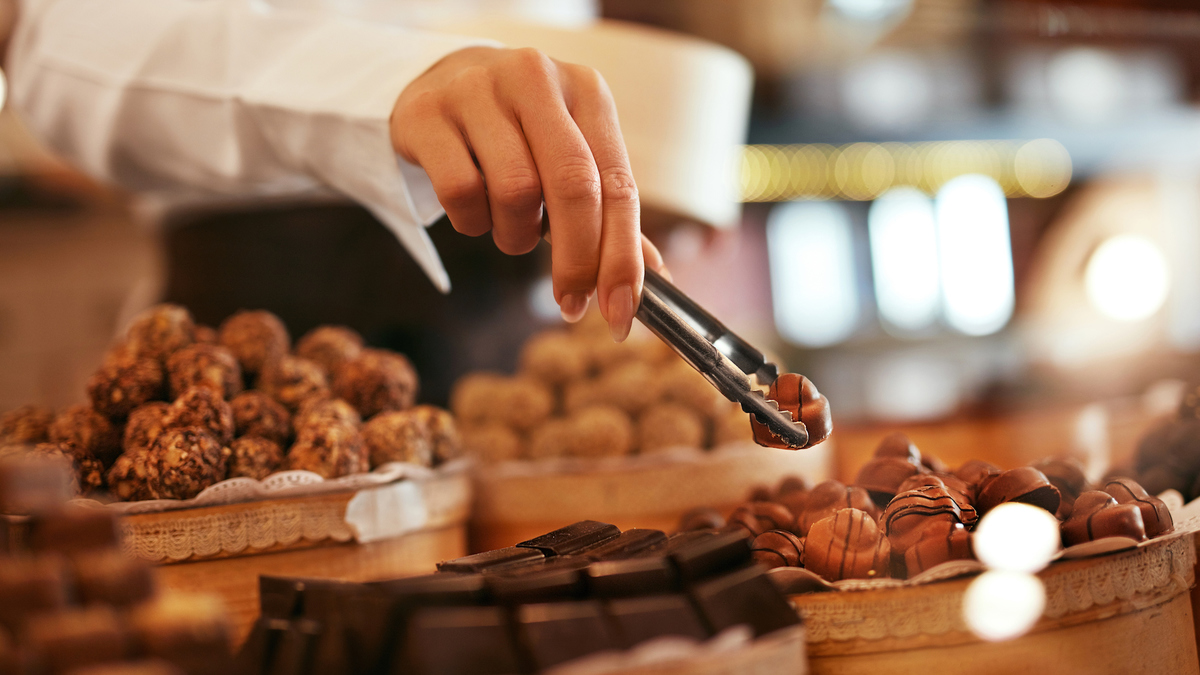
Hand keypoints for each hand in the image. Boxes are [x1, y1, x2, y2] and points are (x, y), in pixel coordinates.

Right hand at [391, 46, 665, 341]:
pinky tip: (474, 211)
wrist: (442, 82)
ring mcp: (476, 90)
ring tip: (510, 227)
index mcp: (586, 91)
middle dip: (577, 259)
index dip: (622, 256)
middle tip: (571, 302)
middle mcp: (535, 78)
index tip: (620, 310)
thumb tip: (655, 280)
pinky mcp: (426, 113)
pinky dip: (472, 222)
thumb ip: (609, 214)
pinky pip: (460, 192)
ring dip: (516, 236)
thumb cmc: (519, 132)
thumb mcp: (571, 157)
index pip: (618, 183)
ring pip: (515, 192)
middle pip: (574, 186)